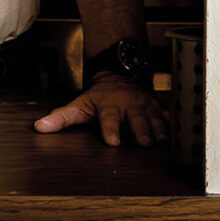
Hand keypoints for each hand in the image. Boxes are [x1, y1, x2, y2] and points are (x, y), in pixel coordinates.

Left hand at [33, 74, 167, 147]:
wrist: (119, 77)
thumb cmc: (98, 98)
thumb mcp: (79, 105)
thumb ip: (61, 118)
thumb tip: (39, 128)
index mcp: (109, 107)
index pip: (109, 120)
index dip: (110, 130)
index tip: (112, 142)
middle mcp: (128, 106)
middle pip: (136, 120)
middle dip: (141, 131)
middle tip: (144, 143)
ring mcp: (145, 107)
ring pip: (155, 119)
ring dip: (160, 130)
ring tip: (162, 141)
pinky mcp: (158, 109)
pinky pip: (169, 117)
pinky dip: (174, 125)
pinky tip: (181, 136)